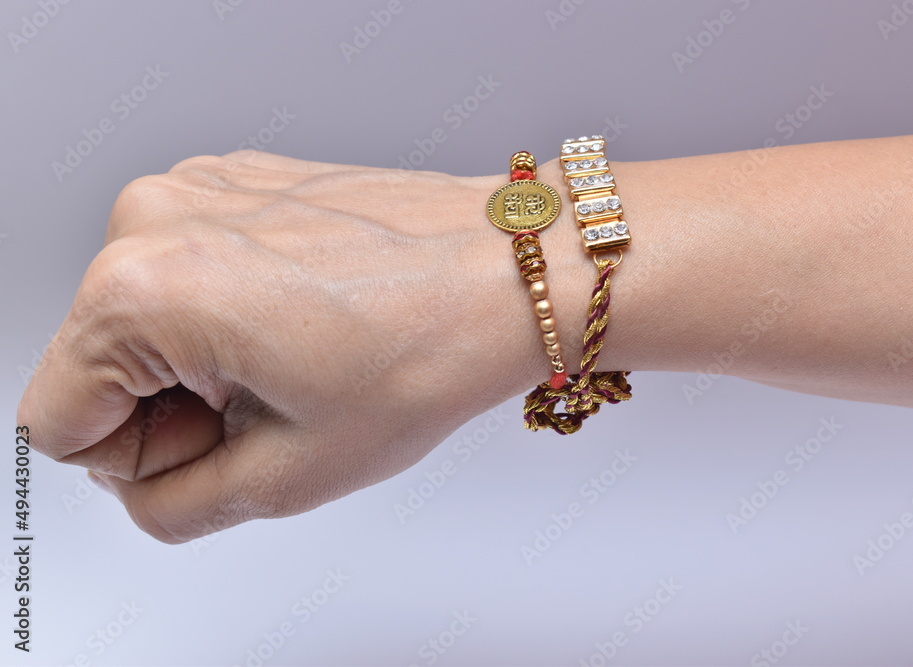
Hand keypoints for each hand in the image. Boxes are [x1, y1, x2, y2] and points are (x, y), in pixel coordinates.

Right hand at [17, 151, 585, 542]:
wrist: (508, 270)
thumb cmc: (427, 350)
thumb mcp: (287, 474)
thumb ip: (173, 508)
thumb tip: (141, 488)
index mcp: (143, 289)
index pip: (59, 423)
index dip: (143, 460)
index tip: (226, 437)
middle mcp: (154, 218)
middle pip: (97, 366)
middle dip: (175, 407)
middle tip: (277, 399)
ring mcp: (196, 187)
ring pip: (143, 320)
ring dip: (205, 359)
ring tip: (302, 353)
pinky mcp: (235, 181)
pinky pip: (189, 273)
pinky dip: (231, 310)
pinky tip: (307, 316)